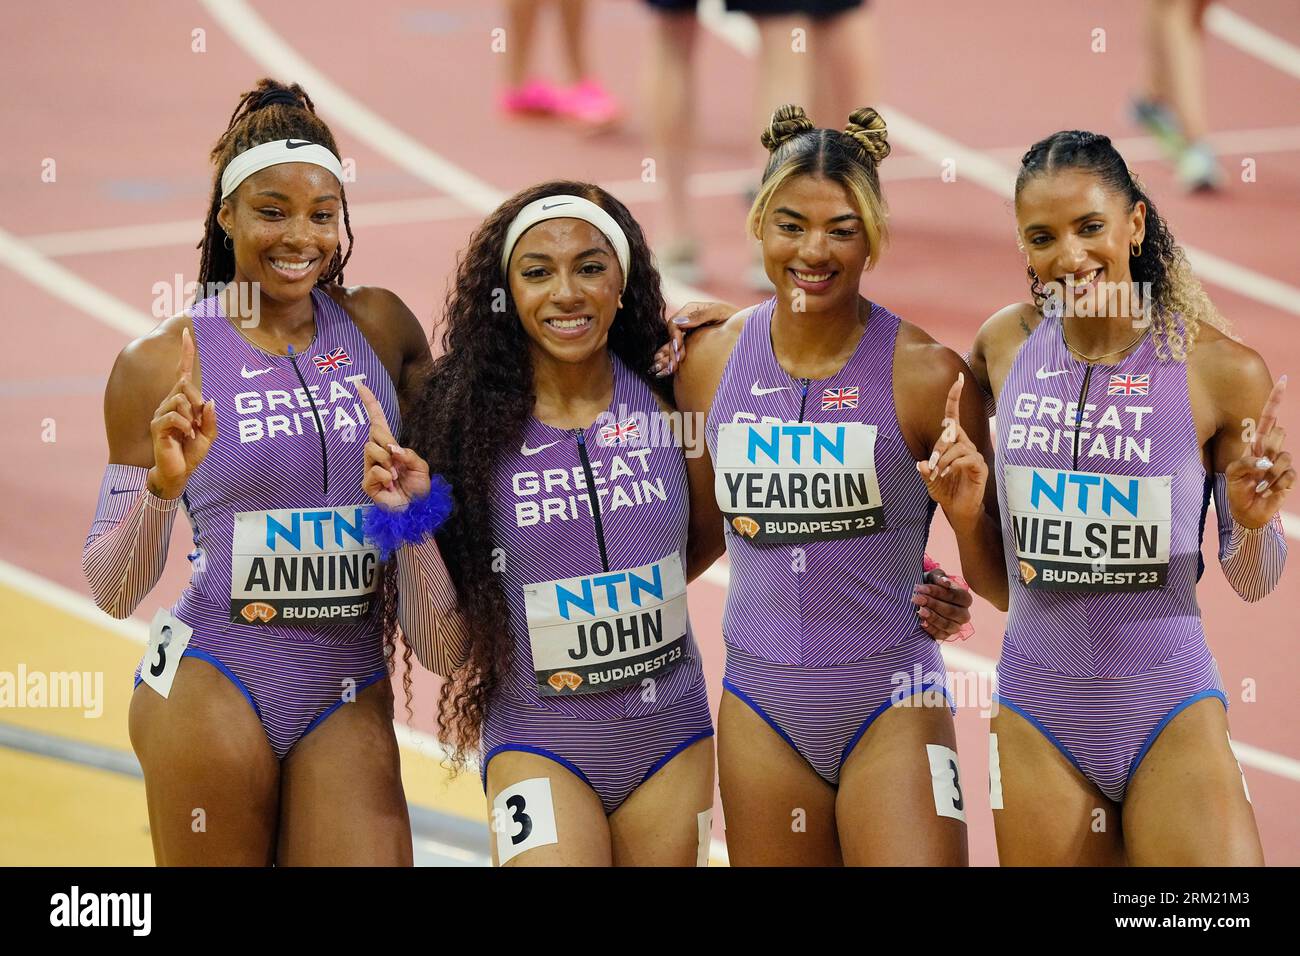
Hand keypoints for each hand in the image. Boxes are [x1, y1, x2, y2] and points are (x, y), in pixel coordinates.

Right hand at [148, 326, 215, 497]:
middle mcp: (169, 402)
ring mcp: (160, 412)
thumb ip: (211, 418)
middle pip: (185, 386)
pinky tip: (184, 435)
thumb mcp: (209, 435)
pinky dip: (184, 426)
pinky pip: (174, 416)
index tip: (187, 331)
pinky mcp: (156, 425)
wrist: (178, 471)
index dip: (185, 352)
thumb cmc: (191, 451)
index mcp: (182, 401)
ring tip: (189, 432)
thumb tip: (210, 401)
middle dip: (197, 403)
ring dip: (192, 418)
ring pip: (180, 400)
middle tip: (197, 425)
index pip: (183, 372)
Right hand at [357, 381, 430, 508]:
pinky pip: (373, 470)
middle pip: (375, 433)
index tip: (360, 385)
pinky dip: (386, 476)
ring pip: (371, 449)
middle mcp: (378, 455)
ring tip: (396, 476)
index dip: (370, 404)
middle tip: (398, 459)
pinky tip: (391, 484)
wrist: (416, 510)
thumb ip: (408, 454)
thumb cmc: (419, 489)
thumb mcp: (422, 467)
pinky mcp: (367, 483)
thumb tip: (392, 448)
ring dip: (388, 462)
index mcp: (390, 447)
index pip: (377, 422)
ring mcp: (370, 468)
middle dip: (388, 442)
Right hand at [650, 300, 734, 377]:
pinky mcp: (691, 344)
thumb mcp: (719, 312)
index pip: (675, 323)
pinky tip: (669, 371)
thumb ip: (701, 315)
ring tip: (671, 370)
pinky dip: (673, 360)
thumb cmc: (734, 316)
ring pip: (673, 346)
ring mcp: (688, 333)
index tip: (678, 349)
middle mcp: (687, 321)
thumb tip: (680, 322)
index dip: (674, 336)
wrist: (746, 327)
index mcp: (691, 310)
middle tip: (674, 365)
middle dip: (671, 351)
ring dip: (670, 358)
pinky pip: (678, 352)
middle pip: (672, 336)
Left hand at [913, 567, 974, 641]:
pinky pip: (940, 635)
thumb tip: (945, 582)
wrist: (923, 598)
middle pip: (952, 611)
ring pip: (947, 624)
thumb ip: (939, 577)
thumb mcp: (934, 577)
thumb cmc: (931, 584)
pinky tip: (920, 622)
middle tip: (916, 598)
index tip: (920, 588)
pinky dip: (930, 629)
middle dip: (933, 604)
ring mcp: (956, 626)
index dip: (938, 592)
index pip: (955, 596)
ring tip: (919, 611)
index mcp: (965, 598)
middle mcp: (964, 614)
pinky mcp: (945, 635)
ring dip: (932, 617)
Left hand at [917, 373, 987, 528]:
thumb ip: (924, 470)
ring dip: (943, 459)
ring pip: (958, 447)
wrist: (959, 510)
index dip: (954, 398)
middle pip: (952, 432)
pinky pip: (966, 458)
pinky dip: (952, 465)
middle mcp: (965, 445)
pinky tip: (946, 475)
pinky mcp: (980, 466)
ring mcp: (974, 455)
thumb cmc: (946, 491)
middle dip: (939, 447)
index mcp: (954, 443)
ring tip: (937, 473)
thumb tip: (920, 463)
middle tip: (930, 465)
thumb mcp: (929, 479)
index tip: (958, 379)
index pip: (954, 417)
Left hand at [1226, 375, 1293, 527]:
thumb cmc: (1237, 489)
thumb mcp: (1232, 473)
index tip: (1283, 379)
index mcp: (1255, 443)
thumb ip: (1244, 463)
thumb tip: (1265, 461)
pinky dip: (1276, 485)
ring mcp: (1281, 462)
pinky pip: (1288, 474)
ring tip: (1259, 483)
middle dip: (1267, 448)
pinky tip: (1268, 491)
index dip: (1275, 399)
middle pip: (1279, 433)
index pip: (1268, 417)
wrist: (1247, 511)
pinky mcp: (1288, 477)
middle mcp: (1270, 448)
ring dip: (1268, 473)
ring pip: (1283, 456)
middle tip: (1255, 467)